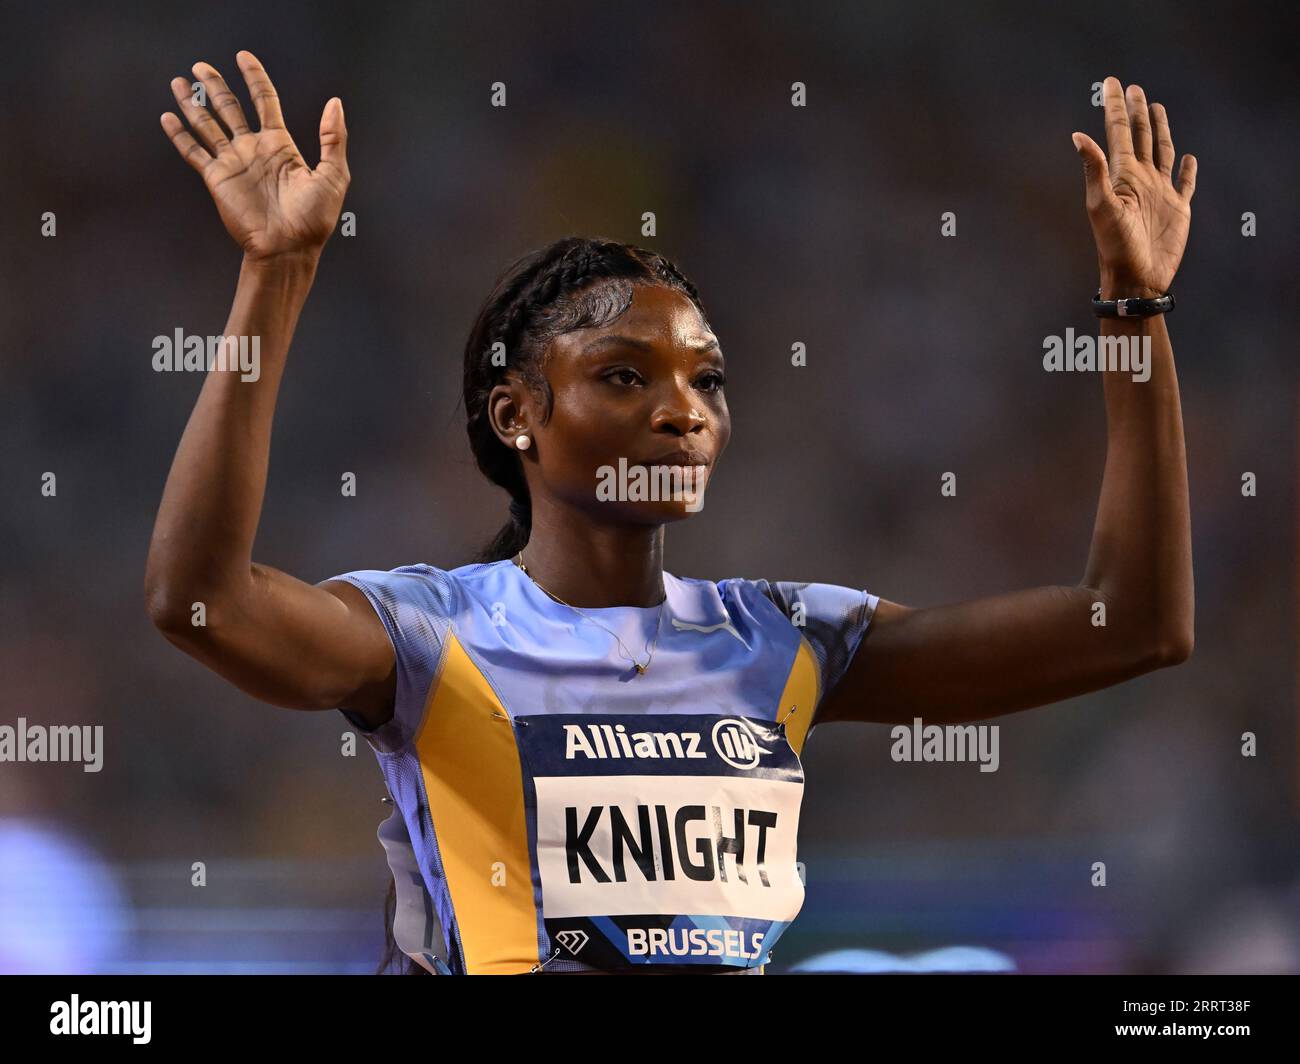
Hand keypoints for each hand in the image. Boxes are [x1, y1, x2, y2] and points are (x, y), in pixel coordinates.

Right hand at [160, 51, 349, 262]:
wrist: (289, 248)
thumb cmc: (314, 219)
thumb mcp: (333, 175)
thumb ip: (333, 137)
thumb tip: (335, 102)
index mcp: (280, 145)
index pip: (265, 100)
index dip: (254, 77)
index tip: (243, 57)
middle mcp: (253, 149)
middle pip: (230, 107)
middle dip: (216, 86)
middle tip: (201, 65)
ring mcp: (233, 162)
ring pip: (208, 124)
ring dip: (193, 103)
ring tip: (180, 82)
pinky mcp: (216, 178)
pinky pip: (194, 152)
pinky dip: (179, 135)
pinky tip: (168, 117)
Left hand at [1071, 77, 1195, 298]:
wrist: (1136, 278)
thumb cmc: (1115, 246)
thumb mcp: (1101, 206)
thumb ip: (1093, 170)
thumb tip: (1078, 136)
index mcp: (1123, 175)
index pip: (1119, 132)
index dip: (1116, 107)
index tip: (1112, 82)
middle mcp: (1141, 179)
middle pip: (1140, 136)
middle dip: (1136, 111)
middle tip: (1133, 87)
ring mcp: (1159, 193)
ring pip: (1160, 152)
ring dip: (1158, 130)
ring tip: (1156, 109)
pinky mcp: (1177, 209)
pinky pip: (1184, 183)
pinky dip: (1187, 170)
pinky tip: (1187, 158)